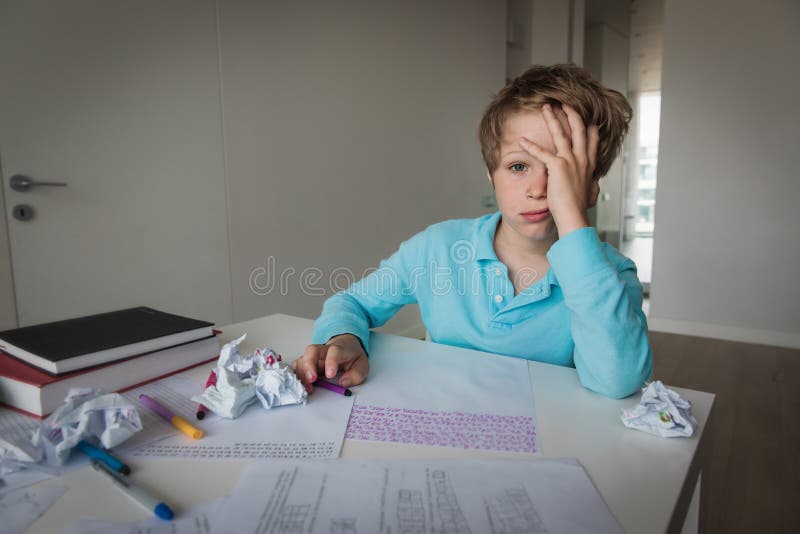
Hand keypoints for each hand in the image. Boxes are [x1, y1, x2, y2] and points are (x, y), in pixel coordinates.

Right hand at [291, 334, 368, 392]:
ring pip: (301, 359)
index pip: (334, 351)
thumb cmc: (352, 356)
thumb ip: (356, 374)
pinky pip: (296, 367)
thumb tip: (343, 382)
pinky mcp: (305, 363)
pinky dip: (295, 377)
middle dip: (309, 364)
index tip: (330, 375)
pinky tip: (300, 386)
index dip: (331, 361)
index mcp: (340, 348)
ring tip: (307, 389)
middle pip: (312, 350)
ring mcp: (312, 356)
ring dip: (301, 374)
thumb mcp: (362, 365)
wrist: (344, 345)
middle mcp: (323, 350)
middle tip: (312, 380)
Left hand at [518, 103, 599, 235]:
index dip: (589, 127)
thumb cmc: (577, 209)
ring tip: (545, 107)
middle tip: (563, 103)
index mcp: (588, 165)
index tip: (587, 119)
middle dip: (570, 113)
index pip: (592, 140)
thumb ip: (588, 187)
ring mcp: (571, 161)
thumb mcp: (586, 194)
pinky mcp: (557, 167)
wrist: (574, 216)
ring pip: (561, 133)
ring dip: (552, 118)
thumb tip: (592, 189)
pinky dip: (530, 146)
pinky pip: (541, 152)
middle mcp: (582, 159)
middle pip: (578, 129)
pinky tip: (521, 140)